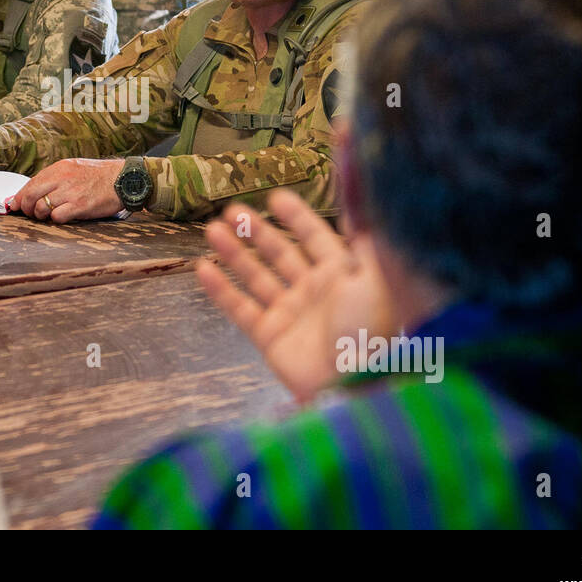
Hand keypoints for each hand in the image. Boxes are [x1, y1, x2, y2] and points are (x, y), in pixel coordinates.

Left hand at [6, 159, 124, 223]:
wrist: (123, 179)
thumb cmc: (98, 176)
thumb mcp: (73, 169)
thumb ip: (52, 179)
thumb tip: (30, 192)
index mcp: (59, 168)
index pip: (30, 184)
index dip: (19, 197)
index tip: (15, 206)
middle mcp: (62, 178)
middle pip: (30, 196)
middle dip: (25, 208)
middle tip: (30, 214)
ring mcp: (70, 192)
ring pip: (40, 208)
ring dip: (41, 215)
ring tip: (49, 215)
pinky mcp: (80, 206)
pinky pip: (57, 217)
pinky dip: (56, 220)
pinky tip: (63, 217)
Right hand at [196, 189, 395, 402]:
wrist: (354, 383)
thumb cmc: (369, 329)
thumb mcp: (376, 280)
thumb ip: (367, 243)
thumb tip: (364, 208)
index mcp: (341, 274)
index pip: (315, 237)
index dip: (296, 217)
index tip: (275, 197)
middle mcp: (313, 291)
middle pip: (280, 253)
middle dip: (257, 231)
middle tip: (232, 210)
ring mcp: (290, 314)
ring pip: (257, 276)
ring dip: (235, 253)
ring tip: (213, 230)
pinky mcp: (270, 337)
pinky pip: (240, 308)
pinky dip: (221, 290)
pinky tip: (205, 269)